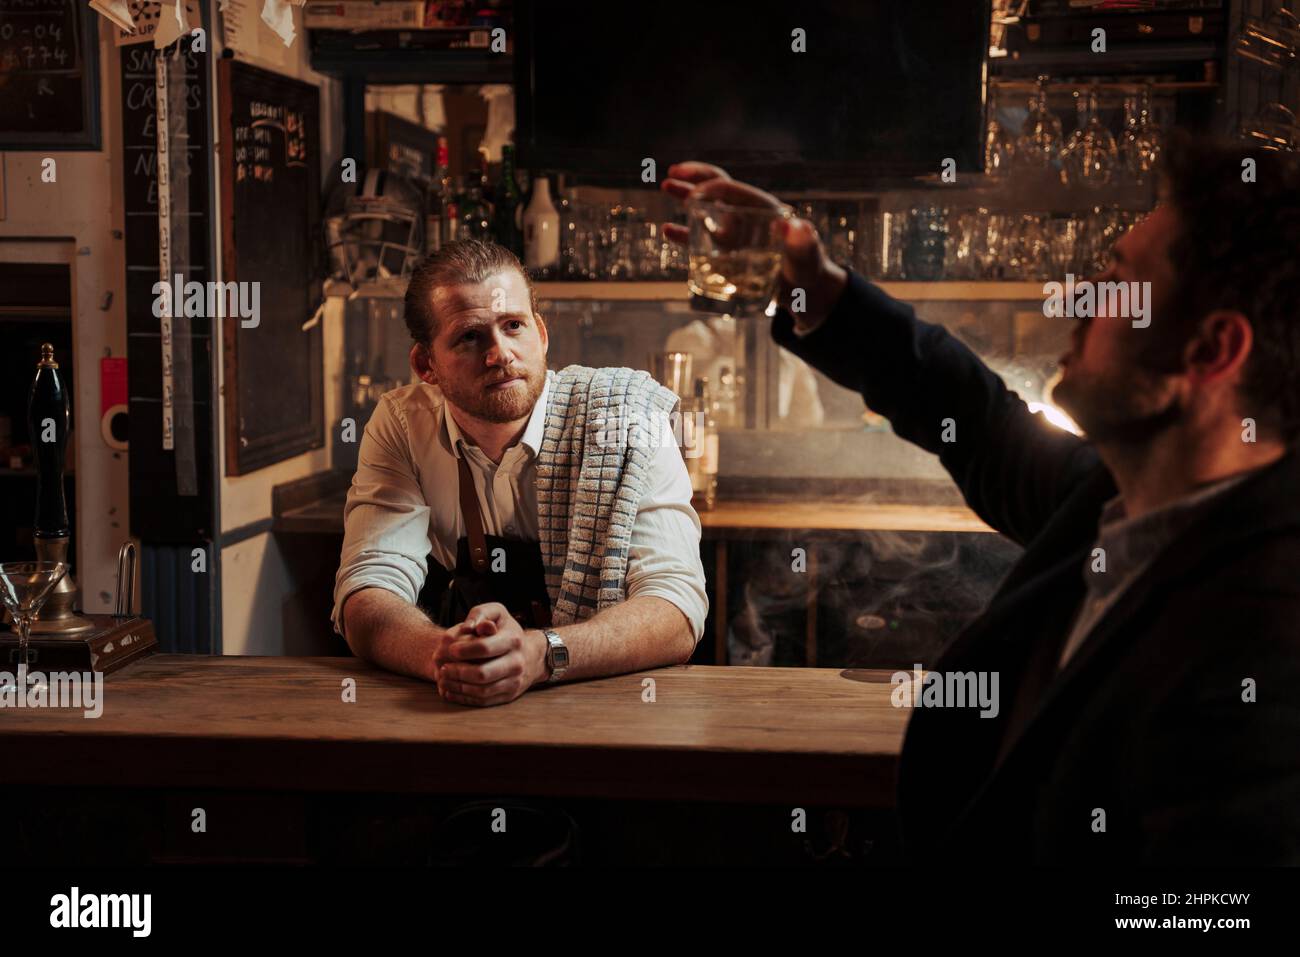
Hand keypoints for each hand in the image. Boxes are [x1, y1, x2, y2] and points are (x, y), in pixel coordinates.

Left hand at [434, 603, 548, 706]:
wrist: (531, 655)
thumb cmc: (506, 631)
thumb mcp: (497, 613)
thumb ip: (480, 614)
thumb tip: (467, 628)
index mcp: (513, 640)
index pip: (485, 647)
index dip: (464, 650)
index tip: (450, 649)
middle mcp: (516, 663)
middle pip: (483, 674)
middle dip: (458, 672)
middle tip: (443, 668)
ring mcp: (514, 682)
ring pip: (482, 691)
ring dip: (459, 687)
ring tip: (444, 680)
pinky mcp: (509, 695)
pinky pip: (484, 701)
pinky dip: (465, 698)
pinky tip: (451, 691)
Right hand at [660, 161, 847, 328]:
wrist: (799, 289)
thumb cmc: (806, 268)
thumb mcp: (807, 255)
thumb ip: (804, 243)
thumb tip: (796, 228)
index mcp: (762, 207)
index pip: (734, 190)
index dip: (714, 188)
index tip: (696, 195)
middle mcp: (745, 214)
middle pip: (717, 187)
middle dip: (695, 177)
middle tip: (673, 173)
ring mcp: (732, 230)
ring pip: (704, 206)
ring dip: (685, 194)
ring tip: (666, 185)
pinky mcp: (723, 250)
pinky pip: (699, 237)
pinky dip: (683, 233)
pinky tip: (668, 229)